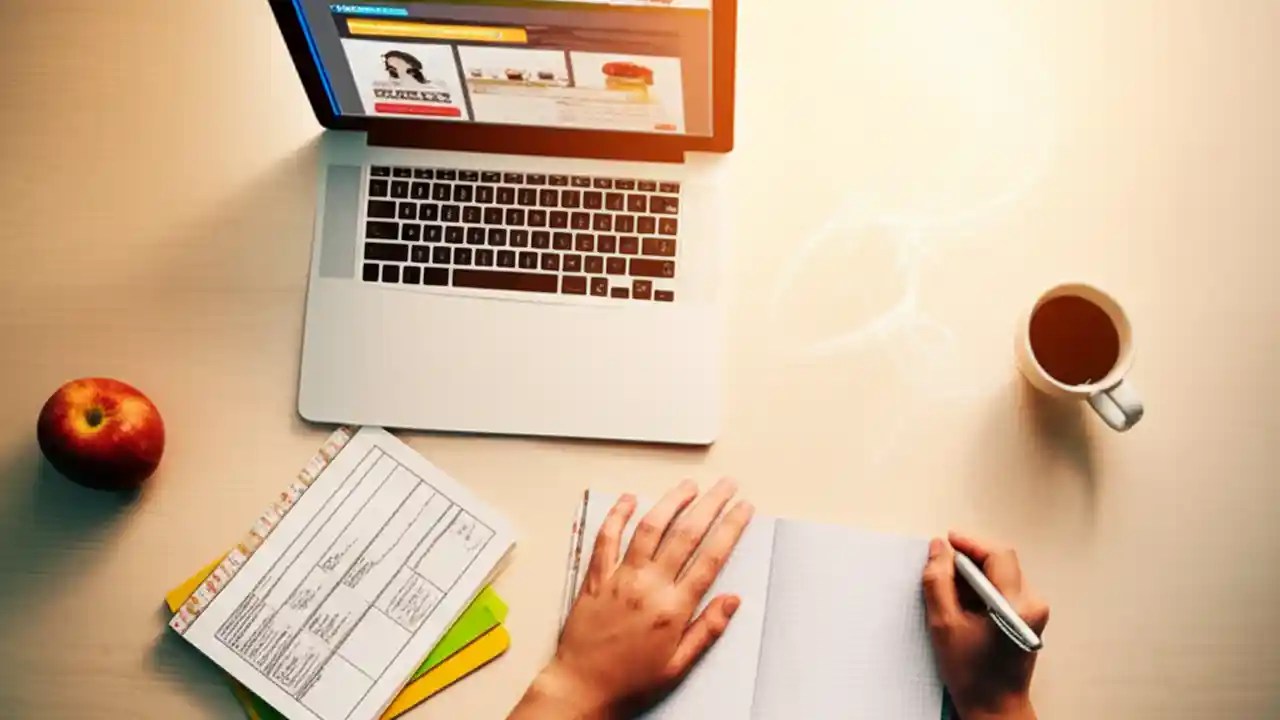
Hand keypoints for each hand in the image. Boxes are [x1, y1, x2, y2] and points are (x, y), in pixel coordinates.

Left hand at [510, 480, 753, 718]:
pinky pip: (607, 537)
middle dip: (710, 504)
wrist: (582, 687)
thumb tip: (733, 600)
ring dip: (672, 501)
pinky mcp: (596, 577)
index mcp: (673, 608)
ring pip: (650, 527)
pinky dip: (618, 515)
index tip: (743, 509)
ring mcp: (621, 578)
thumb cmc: (630, 681)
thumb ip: (707, 629)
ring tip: (688, 486)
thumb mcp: (678, 665)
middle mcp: (649, 586)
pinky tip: (630, 499)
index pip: (711, 557)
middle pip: (686, 533)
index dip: (731, 528)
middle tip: (726, 486)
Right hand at [922, 532, 1049, 719]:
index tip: (947, 541)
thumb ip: (938, 581)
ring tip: (950, 588)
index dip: (970, 543)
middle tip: (942, 565)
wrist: (995, 707)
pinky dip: (982, 588)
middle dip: (970, 559)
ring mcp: (1033, 612)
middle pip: (1001, 562)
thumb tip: (938, 548)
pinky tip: (963, 603)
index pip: (998, 555)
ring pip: (1001, 574)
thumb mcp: (944, 624)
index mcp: (1016, 605)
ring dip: (975, 574)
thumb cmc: (972, 674)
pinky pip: (1004, 589)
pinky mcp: (1027, 618)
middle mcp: (1032, 604)